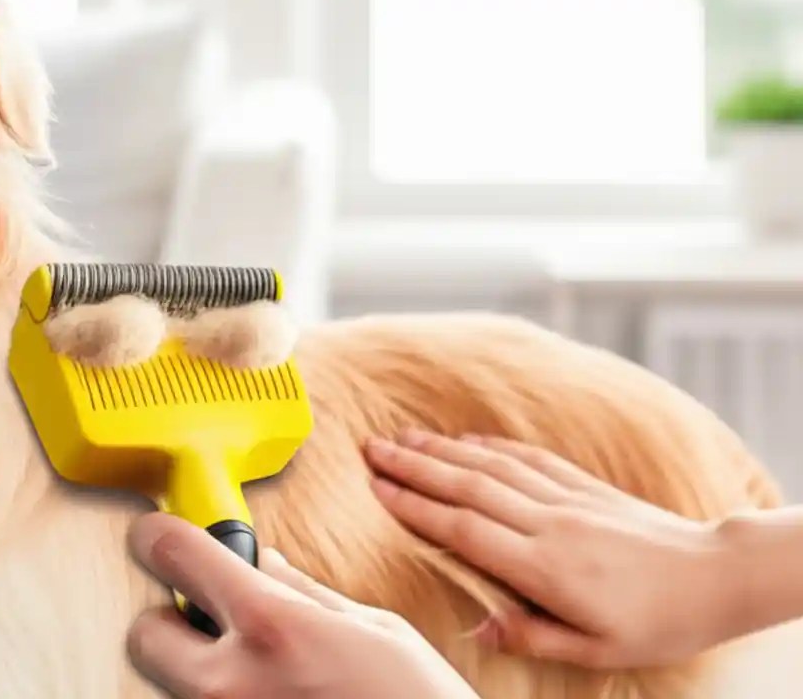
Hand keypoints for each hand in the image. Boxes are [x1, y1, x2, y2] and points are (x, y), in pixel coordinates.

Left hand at [126, 512, 480, 698]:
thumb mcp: (374, 630)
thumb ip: (303, 593)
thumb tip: (264, 564)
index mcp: (271, 626)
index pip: (175, 554)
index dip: (161, 536)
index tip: (159, 535)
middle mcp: (231, 681)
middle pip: (147, 633)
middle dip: (173, 620)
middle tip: (212, 618)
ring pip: (173, 684)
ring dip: (201, 669)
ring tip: (258, 673)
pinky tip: (270, 697)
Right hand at [364, 430, 735, 668]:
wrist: (715, 576)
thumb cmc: (656, 622)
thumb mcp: (594, 649)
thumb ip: (531, 637)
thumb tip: (478, 629)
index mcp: (543, 566)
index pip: (465, 529)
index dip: (416, 506)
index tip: (377, 489)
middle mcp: (549, 523)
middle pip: (468, 486)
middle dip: (415, 466)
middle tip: (371, 450)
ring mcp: (567, 499)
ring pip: (493, 466)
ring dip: (443, 449)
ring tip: (404, 437)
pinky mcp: (585, 487)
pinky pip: (529, 459)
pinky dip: (492, 445)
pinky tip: (466, 439)